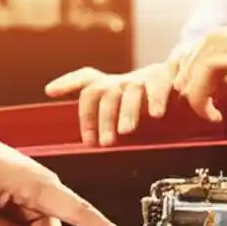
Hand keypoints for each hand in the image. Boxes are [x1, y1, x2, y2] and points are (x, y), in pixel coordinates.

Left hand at [44, 64, 175, 145]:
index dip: (66, 83)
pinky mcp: (163, 79)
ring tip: (125, 131)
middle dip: (101, 119)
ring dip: (126, 113)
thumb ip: (101, 120)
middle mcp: (121, 82)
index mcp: (108, 87)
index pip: (84, 80)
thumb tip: (88, 145)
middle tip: (102, 143)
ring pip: (129, 93)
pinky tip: (156, 115)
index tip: (50, 91)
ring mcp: (141, 80)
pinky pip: (157, 87)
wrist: (176, 79)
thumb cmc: (142, 102)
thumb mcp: (118, 109)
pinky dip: (156, 100)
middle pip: (103, 94)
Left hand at [172, 22, 226, 120]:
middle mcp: (215, 41)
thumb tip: (206, 96)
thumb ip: (220, 73)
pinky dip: (207, 106)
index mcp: (213, 39)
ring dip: (195, 105)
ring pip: (190, 81)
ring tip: (211, 116)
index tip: (186, 107)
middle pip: (178, 75)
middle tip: (199, 116)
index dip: (176, 88)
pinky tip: (219, 116)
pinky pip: (209, 87)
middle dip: (183, 101)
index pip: (177, 63)